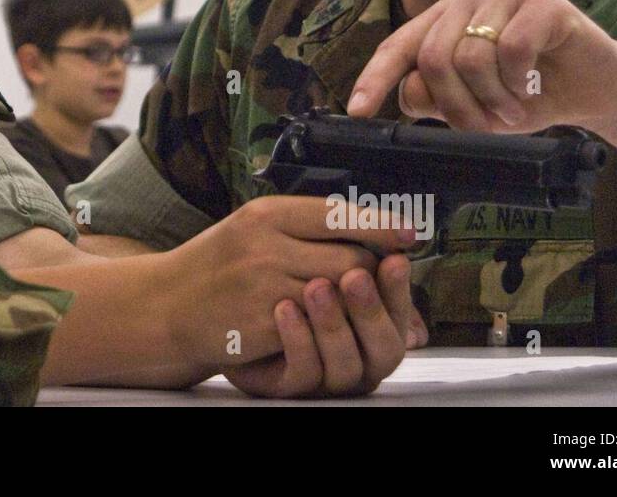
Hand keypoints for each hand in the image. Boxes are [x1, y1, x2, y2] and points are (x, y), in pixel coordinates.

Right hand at [161, 194, 419, 376]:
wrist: (166, 305)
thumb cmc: (215, 266)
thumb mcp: (251, 228)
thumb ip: (301, 226)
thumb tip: (364, 227)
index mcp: (265, 213)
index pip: (340, 212)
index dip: (381, 224)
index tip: (408, 233)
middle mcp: (266, 243)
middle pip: (352, 257)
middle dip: (371, 273)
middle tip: (374, 279)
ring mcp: (266, 284)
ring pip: (341, 293)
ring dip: (352, 302)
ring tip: (347, 302)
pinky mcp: (265, 321)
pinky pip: (318, 323)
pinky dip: (326, 325)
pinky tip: (318, 322)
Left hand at [224, 253, 427, 397]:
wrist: (216, 305)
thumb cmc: (272, 275)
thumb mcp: (309, 249)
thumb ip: (347, 243)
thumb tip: (400, 232)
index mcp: (370, 323)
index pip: (399, 314)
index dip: (399, 288)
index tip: (395, 258)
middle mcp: (356, 355)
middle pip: (385, 347)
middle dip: (371, 309)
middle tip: (356, 275)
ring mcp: (324, 375)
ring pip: (346, 365)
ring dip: (333, 324)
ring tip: (316, 287)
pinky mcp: (287, 384)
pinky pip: (303, 373)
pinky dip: (298, 340)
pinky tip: (284, 308)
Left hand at [348, 0, 616, 133]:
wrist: (597, 88)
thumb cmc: (530, 94)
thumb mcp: (476, 106)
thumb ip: (438, 99)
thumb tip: (407, 95)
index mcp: (444, 20)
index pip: (398, 46)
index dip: (375, 77)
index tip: (358, 110)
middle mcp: (468, 0)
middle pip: (434, 57)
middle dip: (456, 106)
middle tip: (484, 126)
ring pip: (470, 56)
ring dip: (491, 99)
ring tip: (512, 109)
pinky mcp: (543, 3)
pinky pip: (510, 49)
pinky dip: (518, 83)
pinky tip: (531, 90)